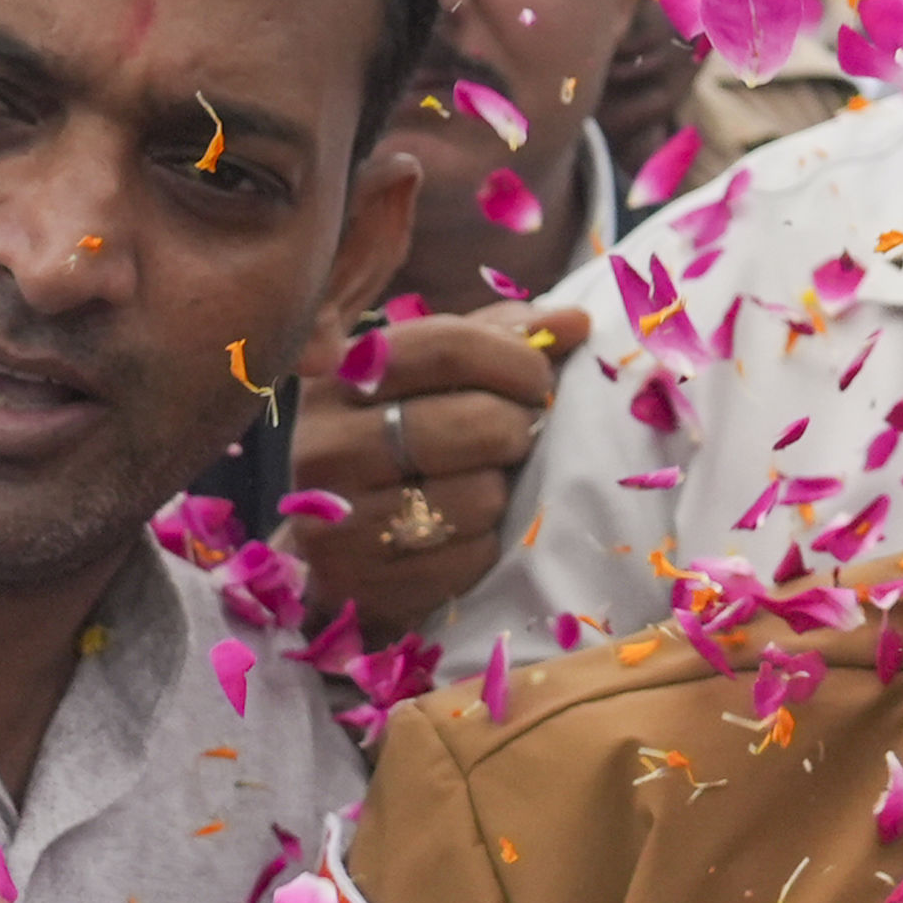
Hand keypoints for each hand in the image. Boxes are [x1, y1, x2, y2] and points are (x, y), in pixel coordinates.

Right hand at [289, 304, 588, 643]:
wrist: (340, 552)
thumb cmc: (403, 448)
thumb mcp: (437, 380)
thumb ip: (501, 340)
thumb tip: (576, 320)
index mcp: (342, 378)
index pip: (447, 346)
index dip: (517, 360)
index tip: (542, 381)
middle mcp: (326, 444)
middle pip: (476, 422)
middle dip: (518, 430)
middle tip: (516, 438)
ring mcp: (337, 519)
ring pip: (479, 495)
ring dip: (500, 493)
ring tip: (480, 486)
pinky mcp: (361, 581)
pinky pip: (469, 556)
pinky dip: (483, 546)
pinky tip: (459, 535)